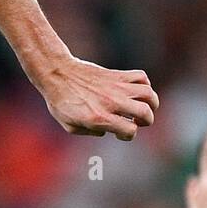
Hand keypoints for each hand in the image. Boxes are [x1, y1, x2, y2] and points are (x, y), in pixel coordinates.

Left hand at [34, 56, 159, 140]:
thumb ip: (91, 132)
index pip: (130, 131)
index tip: (118, 132)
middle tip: (134, 119)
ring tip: (141, 105)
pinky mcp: (116, 75)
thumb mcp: (70, 125)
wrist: (56, 72)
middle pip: (145, 113)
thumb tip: (107, 131)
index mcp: (99, 117)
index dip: (128, 135)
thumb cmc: (60, 100)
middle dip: (146, 121)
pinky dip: (144, 85)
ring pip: (149, 94)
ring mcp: (115, 87)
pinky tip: (135, 90)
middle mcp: (110, 102)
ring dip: (151, 104)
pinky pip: (141, 77)